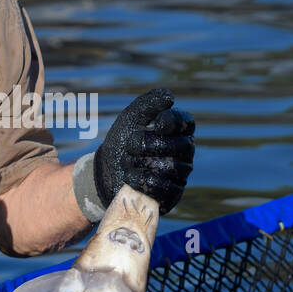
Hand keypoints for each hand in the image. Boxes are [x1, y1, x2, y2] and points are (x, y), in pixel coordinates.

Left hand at [94, 88, 194, 213]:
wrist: (106, 172)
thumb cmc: (122, 141)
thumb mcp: (131, 118)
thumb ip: (149, 104)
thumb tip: (170, 97)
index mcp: (178, 130)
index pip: (186, 123)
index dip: (172, 122)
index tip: (156, 123)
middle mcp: (184, 152)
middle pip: (178, 146)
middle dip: (147, 144)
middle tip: (129, 145)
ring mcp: (180, 174)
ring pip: (170, 167)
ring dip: (141, 163)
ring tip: (127, 162)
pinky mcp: (172, 195)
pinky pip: (165, 187)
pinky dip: (143, 181)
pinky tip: (130, 177)